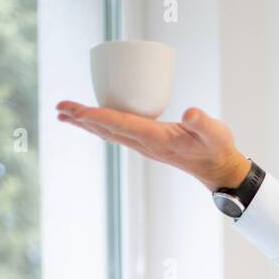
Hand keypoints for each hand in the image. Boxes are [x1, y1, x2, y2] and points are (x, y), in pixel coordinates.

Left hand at [55, 101, 250, 191]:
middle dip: (81, 118)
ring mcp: (145, 146)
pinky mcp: (148, 143)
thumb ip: (203, 123)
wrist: (219, 170)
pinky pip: (118, 133)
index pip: (119, 124)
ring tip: (66, 115)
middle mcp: (145, 144)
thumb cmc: (218, 148)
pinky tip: (94, 120)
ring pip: (109, 133)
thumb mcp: (215, 133)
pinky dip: (101, 125)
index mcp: (155, 138)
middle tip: (58, 108)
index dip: (95, 115)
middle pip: (106, 129)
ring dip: (87, 123)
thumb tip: (190, 113)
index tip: (73, 109)